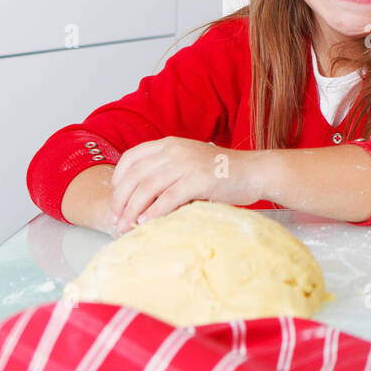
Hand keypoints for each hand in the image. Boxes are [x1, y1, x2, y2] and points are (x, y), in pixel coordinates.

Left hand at [108, 138, 261, 232]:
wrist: (255, 171)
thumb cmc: (222, 173)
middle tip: (115, 221)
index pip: (131, 158)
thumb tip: (138, 198)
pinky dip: (153, 212)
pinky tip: (146, 224)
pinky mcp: (198, 179)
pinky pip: (167, 198)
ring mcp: (186, 163)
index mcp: (169, 144)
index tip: (115, 199)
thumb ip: (166, 172)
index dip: (118, 179)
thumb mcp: (189, 163)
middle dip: (120, 201)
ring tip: (125, 227)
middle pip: (134, 175)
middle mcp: (174, 150)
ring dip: (132, 210)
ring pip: (146, 188)